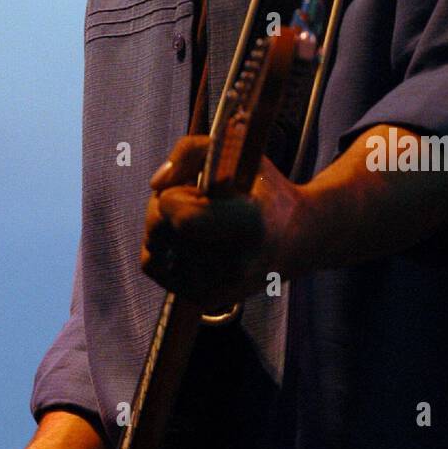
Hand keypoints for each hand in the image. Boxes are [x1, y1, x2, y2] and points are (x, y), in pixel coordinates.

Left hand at [140, 134, 301, 309]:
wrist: (295, 239)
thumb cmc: (262, 189)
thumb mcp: (238, 149)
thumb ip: (190, 150)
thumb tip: (156, 184)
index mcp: (249, 224)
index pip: (181, 218)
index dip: (175, 195)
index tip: (196, 188)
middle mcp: (234, 264)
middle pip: (158, 230)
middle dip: (164, 206)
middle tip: (194, 199)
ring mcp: (218, 287)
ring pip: (152, 246)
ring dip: (164, 226)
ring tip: (197, 219)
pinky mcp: (203, 299)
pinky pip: (152, 264)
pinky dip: (160, 246)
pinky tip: (187, 237)